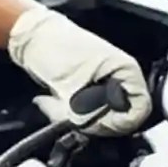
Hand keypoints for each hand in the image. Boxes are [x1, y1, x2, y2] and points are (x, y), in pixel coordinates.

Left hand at [7, 6, 150, 134]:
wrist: (29, 36)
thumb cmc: (52, 46)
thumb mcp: (70, 86)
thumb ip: (85, 114)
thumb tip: (91, 130)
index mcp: (125, 70)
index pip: (139, 111)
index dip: (118, 123)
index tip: (95, 124)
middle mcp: (119, 77)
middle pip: (118, 117)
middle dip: (91, 121)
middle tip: (69, 115)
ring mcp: (103, 82)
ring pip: (99, 116)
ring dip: (76, 117)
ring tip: (57, 105)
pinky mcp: (87, 88)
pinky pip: (85, 111)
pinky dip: (69, 112)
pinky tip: (54, 102)